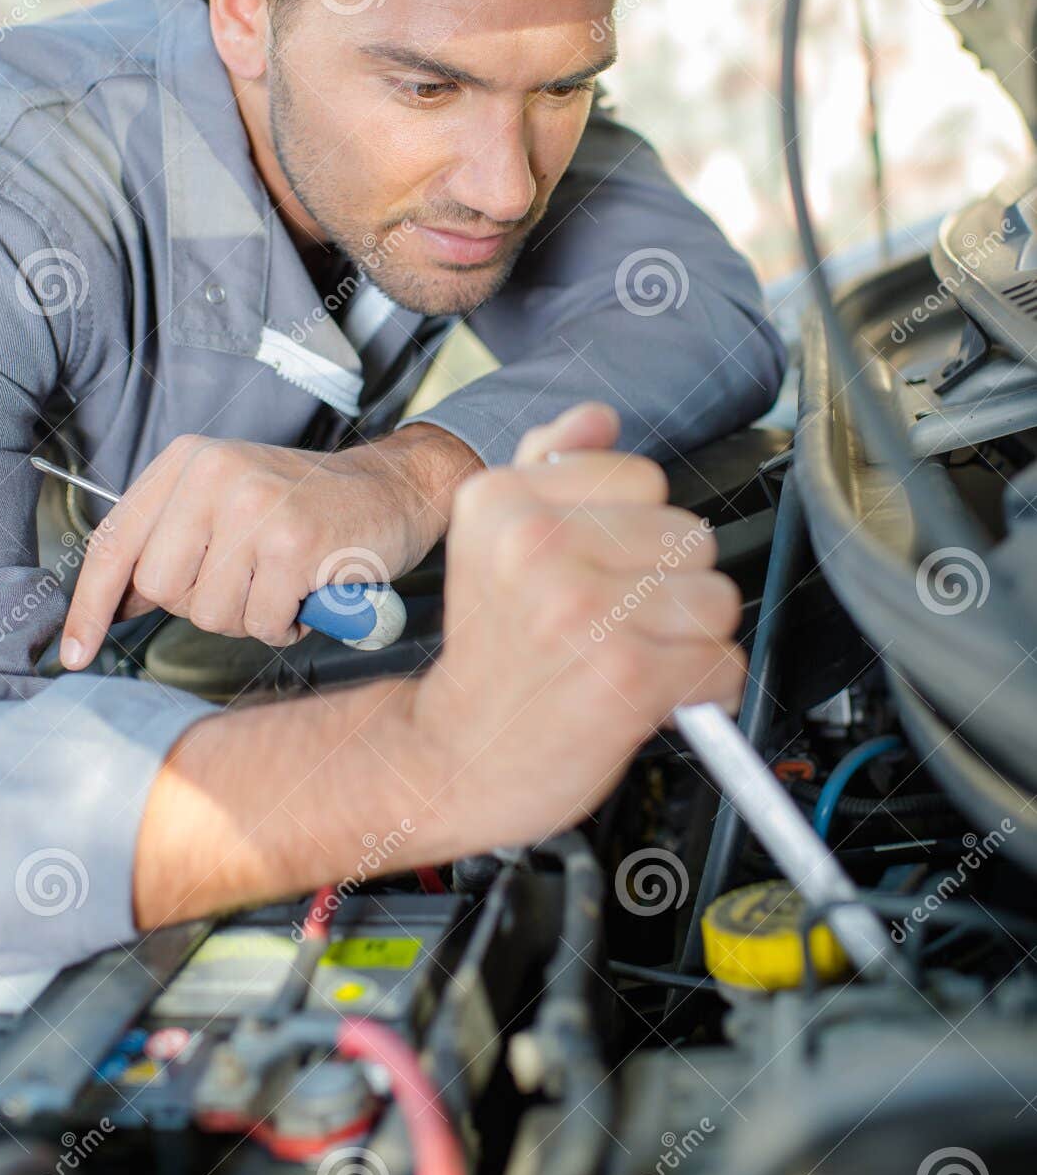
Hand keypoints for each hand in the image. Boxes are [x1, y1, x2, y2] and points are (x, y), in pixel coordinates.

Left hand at [60, 425, 479, 667]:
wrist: (393, 488)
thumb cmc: (309, 505)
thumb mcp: (227, 502)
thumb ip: (171, 541)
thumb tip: (116, 603)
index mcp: (186, 463)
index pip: (115, 543)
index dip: (90, 605)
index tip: (77, 651)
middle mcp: (213, 476)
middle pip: (161, 588)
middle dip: (203, 604)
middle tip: (247, 582)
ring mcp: (256, 508)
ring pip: (211, 611)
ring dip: (249, 616)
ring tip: (280, 582)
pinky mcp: (295, 544)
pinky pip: (262, 622)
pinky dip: (285, 623)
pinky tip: (305, 592)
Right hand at [409, 401, 744, 855]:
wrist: (453, 758)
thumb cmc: (489, 655)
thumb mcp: (493, 543)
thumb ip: (549, 470)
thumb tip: (597, 417)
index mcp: (504, 500)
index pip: (645, 478)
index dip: (635, 533)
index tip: (598, 571)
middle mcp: (539, 546)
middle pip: (691, 535)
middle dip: (670, 586)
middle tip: (614, 624)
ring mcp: (582, 610)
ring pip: (716, 599)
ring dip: (690, 640)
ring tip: (632, 657)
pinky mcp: (624, 675)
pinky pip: (722, 664)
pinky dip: (703, 691)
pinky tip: (653, 697)